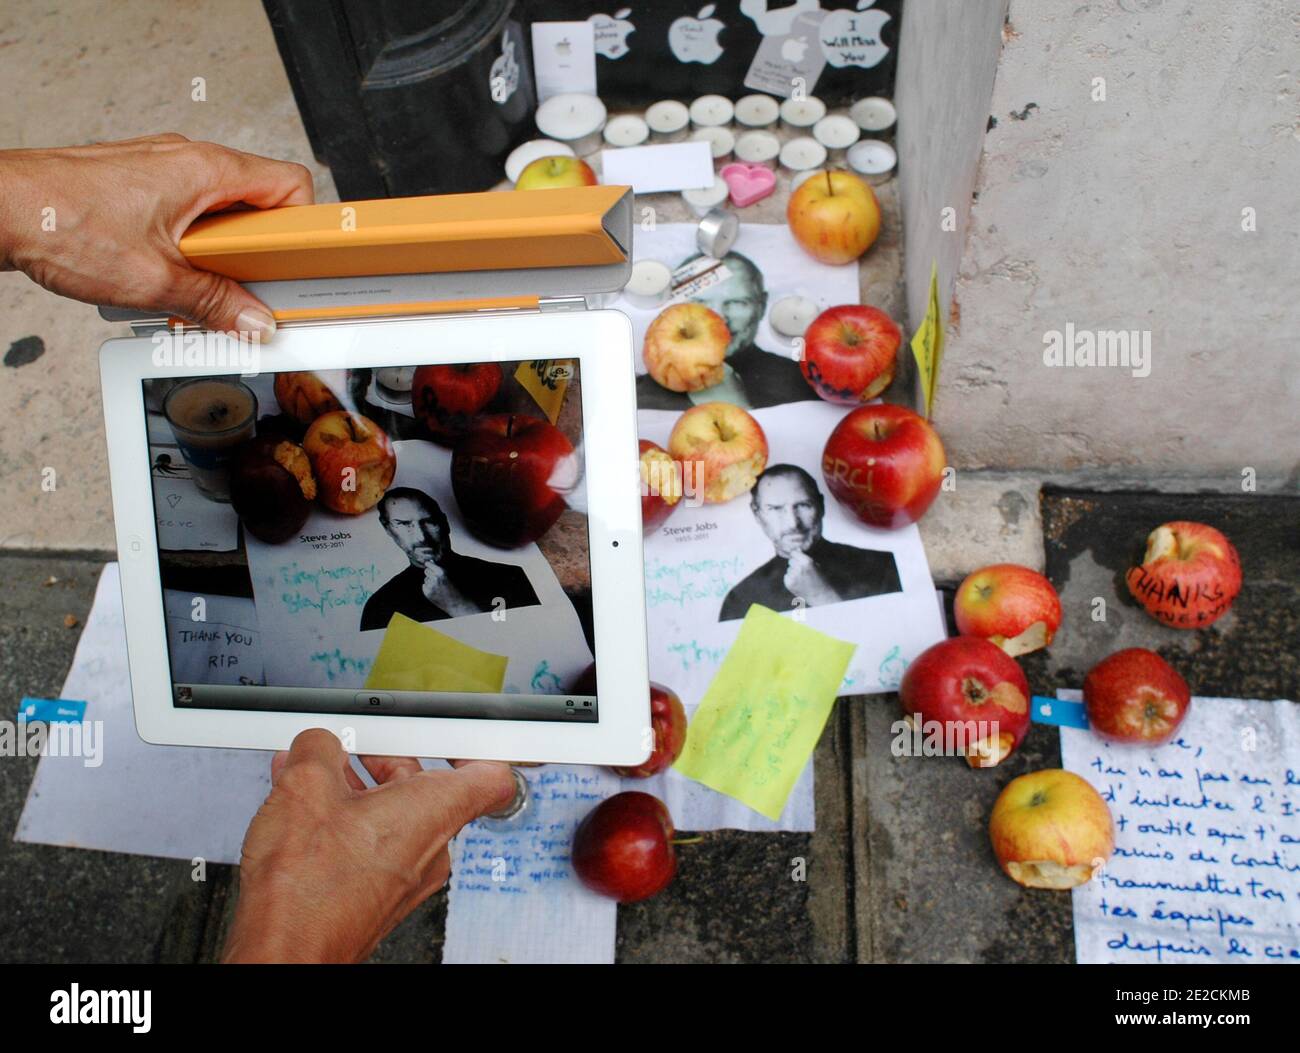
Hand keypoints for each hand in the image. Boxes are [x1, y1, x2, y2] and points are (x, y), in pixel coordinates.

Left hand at [0, 134, 312, 333]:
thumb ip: (216, 303)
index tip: (300, 267)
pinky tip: (166, 277)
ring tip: (196, 286)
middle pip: (258, 204)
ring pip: (220, 213)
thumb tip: (255, 320)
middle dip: (257, 255)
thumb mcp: (155, 280)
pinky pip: (187, 215)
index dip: (304, 228)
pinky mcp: (140, 184)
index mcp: (206, 169)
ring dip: (219, 257)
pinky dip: (188, 249)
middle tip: (246, 290)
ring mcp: (162, 169)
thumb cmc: (61, 220)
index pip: (290, 184)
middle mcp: (188, 160)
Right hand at [222, 728, 513, 962]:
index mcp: (433, 812)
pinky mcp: (380, 895)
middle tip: (349, 748)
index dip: (473, 748)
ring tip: (313, 774)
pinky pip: (373, 842)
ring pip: (392, 815)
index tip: (448, 733)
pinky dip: (346, 819)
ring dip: (356, 789)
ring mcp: (406, 875)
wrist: (285, 950)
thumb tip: (319, 744)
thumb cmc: (307, 889)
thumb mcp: (304, 786)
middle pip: (425, 787)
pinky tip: (306, 809)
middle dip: (384, 760)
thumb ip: (320, 748)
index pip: (490, 775)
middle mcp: (430, 847)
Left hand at [422, 562, 480, 615]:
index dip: (429, 564)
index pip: (428, 564)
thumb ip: (439, 569)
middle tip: (437, 578)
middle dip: (430, 573)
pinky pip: (424, 586)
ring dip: (430, 581)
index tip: (429, 564)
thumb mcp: (448, 576)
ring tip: (438, 586)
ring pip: (425, 579)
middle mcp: (435, 578)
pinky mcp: (427, 593)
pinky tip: (436, 591)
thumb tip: (430, 561)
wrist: (455, 603)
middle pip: (426, 571)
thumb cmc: (454, 588)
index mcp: (441, 572)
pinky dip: (428, 588)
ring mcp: (430, 586)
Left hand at [783, 549, 840, 607]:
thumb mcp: (815, 565)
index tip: (800, 559)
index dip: (797, 555)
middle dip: (795, 564)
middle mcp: (798, 568)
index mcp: (806, 561)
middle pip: (791, 561)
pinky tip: (799, 583)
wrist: (820, 595)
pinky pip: (786, 576)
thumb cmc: (820, 579)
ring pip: (789, 569)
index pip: (794, 552)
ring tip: (803, 578)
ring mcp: (793, 576)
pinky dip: (791, 579)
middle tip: (803, 571)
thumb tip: (796, 550)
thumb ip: (805, 558)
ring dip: (793, 572)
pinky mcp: (788, 583)